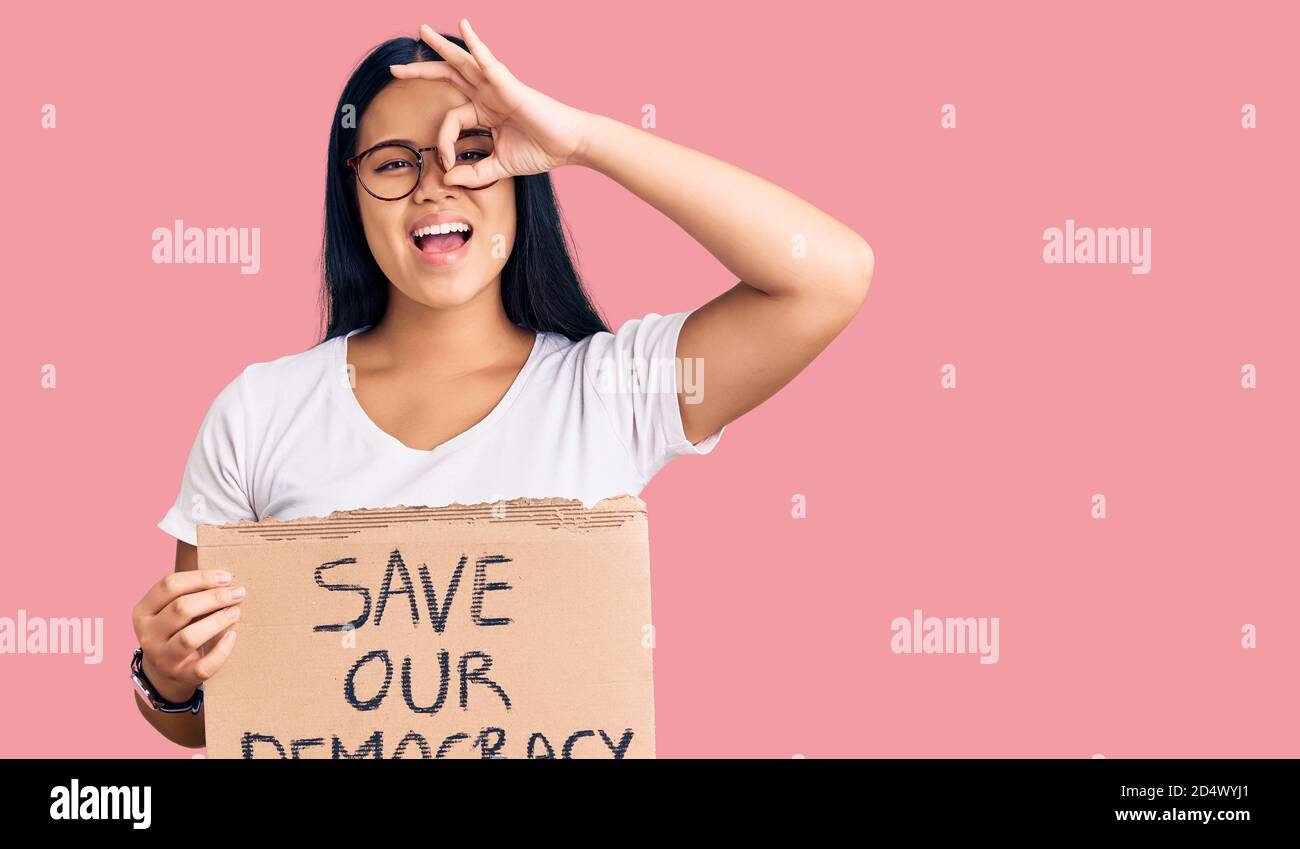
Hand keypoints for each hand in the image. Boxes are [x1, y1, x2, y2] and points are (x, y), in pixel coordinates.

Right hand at [131, 569, 245, 703]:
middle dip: (214, 597)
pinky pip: (204, 666)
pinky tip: (232, 636)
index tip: (227, 576)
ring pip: (189, 637)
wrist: (165, 674)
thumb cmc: (176, 630)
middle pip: (181, 608)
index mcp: (143, 612)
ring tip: (236, 611)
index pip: (169, 585)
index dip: (201, 578)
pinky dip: (221, 650)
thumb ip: (189, 592)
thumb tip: (226, 577)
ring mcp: (163, 658)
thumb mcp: (170, 610)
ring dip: (218, 620)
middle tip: (238, 592)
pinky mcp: (182, 676)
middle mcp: (148, 635)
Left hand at [390, 18, 593, 186]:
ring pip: (463, 62)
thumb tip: (446, 179)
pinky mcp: (508, 84)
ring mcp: (497, 86)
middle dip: (422, 71)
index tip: (447, 164)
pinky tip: (464, 26)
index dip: (443, 143)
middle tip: (396, 68)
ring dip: (441, 46)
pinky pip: (488, 61)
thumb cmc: (539, 151)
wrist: (567, 146)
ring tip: (421, 30)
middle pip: (449, 76)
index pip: (450, 121)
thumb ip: (472, 174)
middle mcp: (488, 94)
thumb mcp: (498, 167)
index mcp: (485, 111)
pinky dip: (476, 44)